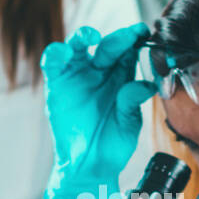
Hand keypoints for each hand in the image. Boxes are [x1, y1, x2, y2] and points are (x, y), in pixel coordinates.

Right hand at [41, 23, 154, 198]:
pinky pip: (53, 62)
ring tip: (91, 37)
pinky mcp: (57, 83)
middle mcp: (100, 72)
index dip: (136, 40)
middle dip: (118, 38)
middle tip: (128, 35)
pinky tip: (65, 52)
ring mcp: (78, 75)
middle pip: (107, 46)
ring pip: (78, 46)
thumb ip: (133, 101)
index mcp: (121, 76)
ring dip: (83, 36)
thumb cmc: (112, 143)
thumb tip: (145, 85)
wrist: (89, 165)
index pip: (128, 51)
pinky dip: (56, 53)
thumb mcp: (129, 123)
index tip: (145, 34)